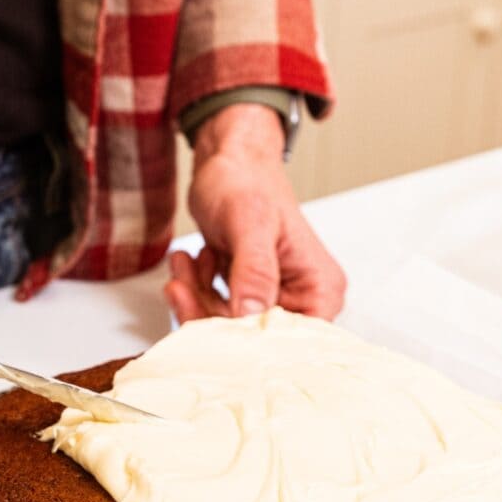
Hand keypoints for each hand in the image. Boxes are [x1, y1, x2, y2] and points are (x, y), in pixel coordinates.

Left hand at [165, 102, 345, 322]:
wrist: (227, 160)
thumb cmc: (248, 179)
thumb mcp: (251, 222)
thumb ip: (255, 268)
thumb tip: (251, 314)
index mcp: (320, 286)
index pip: (292, 340)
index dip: (250, 340)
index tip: (212, 326)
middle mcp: (302, 298)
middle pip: (254, 338)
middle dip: (209, 314)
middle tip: (181, 286)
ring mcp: (273, 298)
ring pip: (228, 327)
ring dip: (196, 298)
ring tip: (183, 263)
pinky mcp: (246, 294)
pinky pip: (215, 312)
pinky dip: (196, 290)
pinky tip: (190, 262)